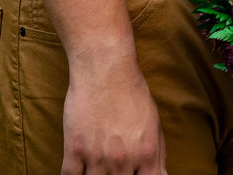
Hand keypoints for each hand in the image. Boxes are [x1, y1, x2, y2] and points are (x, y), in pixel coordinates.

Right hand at [61, 57, 166, 173]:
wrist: (105, 68)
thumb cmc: (132, 92)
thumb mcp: (154, 123)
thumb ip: (158, 154)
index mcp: (146, 154)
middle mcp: (123, 159)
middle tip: (114, 169)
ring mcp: (97, 156)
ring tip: (98, 166)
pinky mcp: (74, 149)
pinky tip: (80, 170)